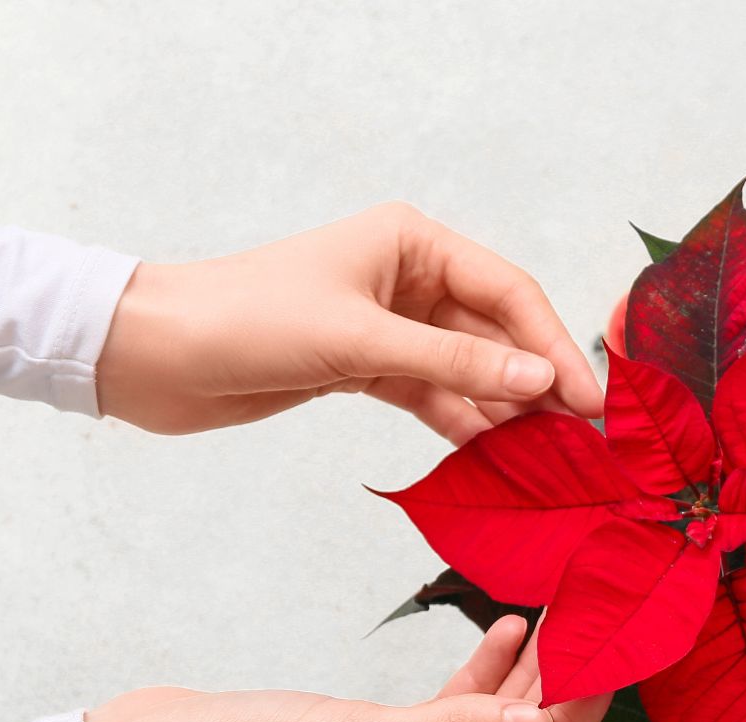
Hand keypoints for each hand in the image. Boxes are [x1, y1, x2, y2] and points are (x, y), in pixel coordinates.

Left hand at [96, 202, 604, 441]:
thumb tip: (539, 382)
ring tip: (548, 455)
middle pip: (496, 334)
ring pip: (469, 370)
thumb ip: (455, 365)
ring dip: (504, 409)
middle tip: (582, 437)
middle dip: (536, 382)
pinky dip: (461, 422)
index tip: (589, 400)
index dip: (553, 346)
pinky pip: (434, 395)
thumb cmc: (248, 321)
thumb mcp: (361, 341)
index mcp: (413, 242)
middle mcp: (409, 278)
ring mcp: (391, 326)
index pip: (509, 293)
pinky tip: (493, 454)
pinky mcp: (367, 367)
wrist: (155, 355)